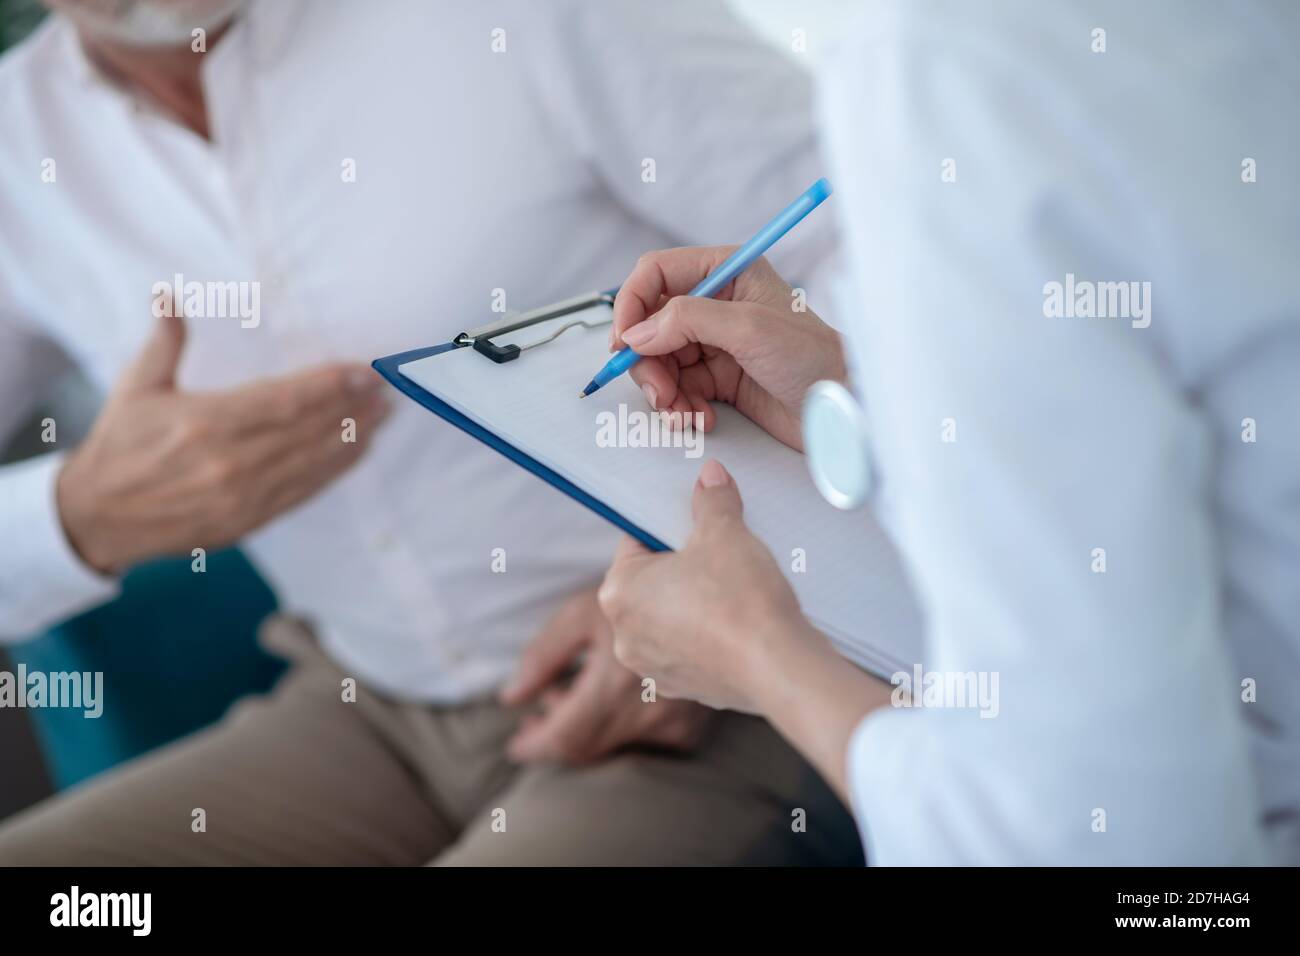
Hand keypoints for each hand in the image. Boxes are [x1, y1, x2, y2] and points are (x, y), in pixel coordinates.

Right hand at [57, 315, 390, 572]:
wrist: (94, 518)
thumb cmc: (118, 447)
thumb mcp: (136, 387)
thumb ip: (165, 342)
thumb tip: (169, 298)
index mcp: (204, 421)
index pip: (285, 400)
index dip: (330, 385)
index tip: (363, 370)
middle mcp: (228, 461)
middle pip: (308, 430)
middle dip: (352, 407)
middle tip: (386, 389)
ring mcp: (241, 496)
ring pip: (312, 463)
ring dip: (353, 439)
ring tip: (383, 417)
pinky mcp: (247, 521)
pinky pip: (302, 494)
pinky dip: (334, 472)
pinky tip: (357, 453)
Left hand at [499, 586, 711, 763]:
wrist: (714, 594)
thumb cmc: (643, 592)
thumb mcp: (584, 613)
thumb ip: (542, 658)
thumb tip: (511, 698)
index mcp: (612, 687)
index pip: (564, 739)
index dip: (535, 745)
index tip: (517, 744)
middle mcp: (644, 715)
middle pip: (586, 747)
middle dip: (557, 734)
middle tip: (541, 713)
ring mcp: (672, 726)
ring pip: (613, 744)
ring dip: (588, 728)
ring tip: (573, 696)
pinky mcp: (692, 728)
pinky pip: (645, 739)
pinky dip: (621, 726)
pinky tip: (615, 697)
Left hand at [598, 459, 818, 712]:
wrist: (778, 667)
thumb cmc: (741, 600)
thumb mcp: (726, 533)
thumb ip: (712, 501)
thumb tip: (710, 476)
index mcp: (618, 592)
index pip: (636, 542)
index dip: (669, 528)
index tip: (696, 526)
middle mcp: (625, 635)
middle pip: (652, 583)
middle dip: (683, 567)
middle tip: (719, 555)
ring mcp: (654, 667)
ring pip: (672, 618)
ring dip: (696, 603)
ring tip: (735, 590)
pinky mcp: (686, 688)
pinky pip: (693, 649)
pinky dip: (711, 636)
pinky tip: (741, 623)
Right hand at [611, 246, 845, 449]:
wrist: (843, 409)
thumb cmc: (813, 358)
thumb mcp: (749, 328)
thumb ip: (688, 321)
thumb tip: (637, 332)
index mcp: (726, 271)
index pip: (656, 273)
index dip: (632, 305)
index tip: (624, 342)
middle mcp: (716, 302)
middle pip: (650, 323)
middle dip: (646, 360)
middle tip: (658, 392)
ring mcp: (715, 341)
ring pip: (659, 361)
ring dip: (662, 391)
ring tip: (682, 413)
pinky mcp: (718, 377)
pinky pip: (677, 388)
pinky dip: (680, 407)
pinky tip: (701, 419)